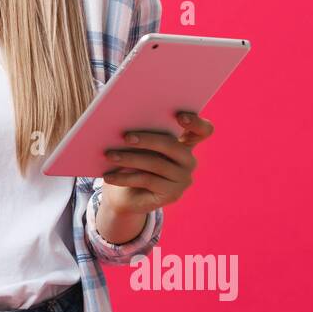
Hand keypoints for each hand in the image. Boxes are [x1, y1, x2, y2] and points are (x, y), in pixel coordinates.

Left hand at [100, 110, 214, 215]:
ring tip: (109, 155)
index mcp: (185, 142)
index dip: (196, 122)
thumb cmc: (131, 162)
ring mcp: (183, 179)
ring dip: (130, 158)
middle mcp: (189, 160)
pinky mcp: (172, 194)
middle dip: (148, 140)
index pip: (203, 130)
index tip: (179, 116)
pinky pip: (147, 181)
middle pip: (173, 146)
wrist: (125, 195)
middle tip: (126, 136)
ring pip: (157, 164)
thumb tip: (126, 126)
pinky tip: (109, 176)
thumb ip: (140, 133)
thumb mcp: (136, 146)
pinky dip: (125, 177)